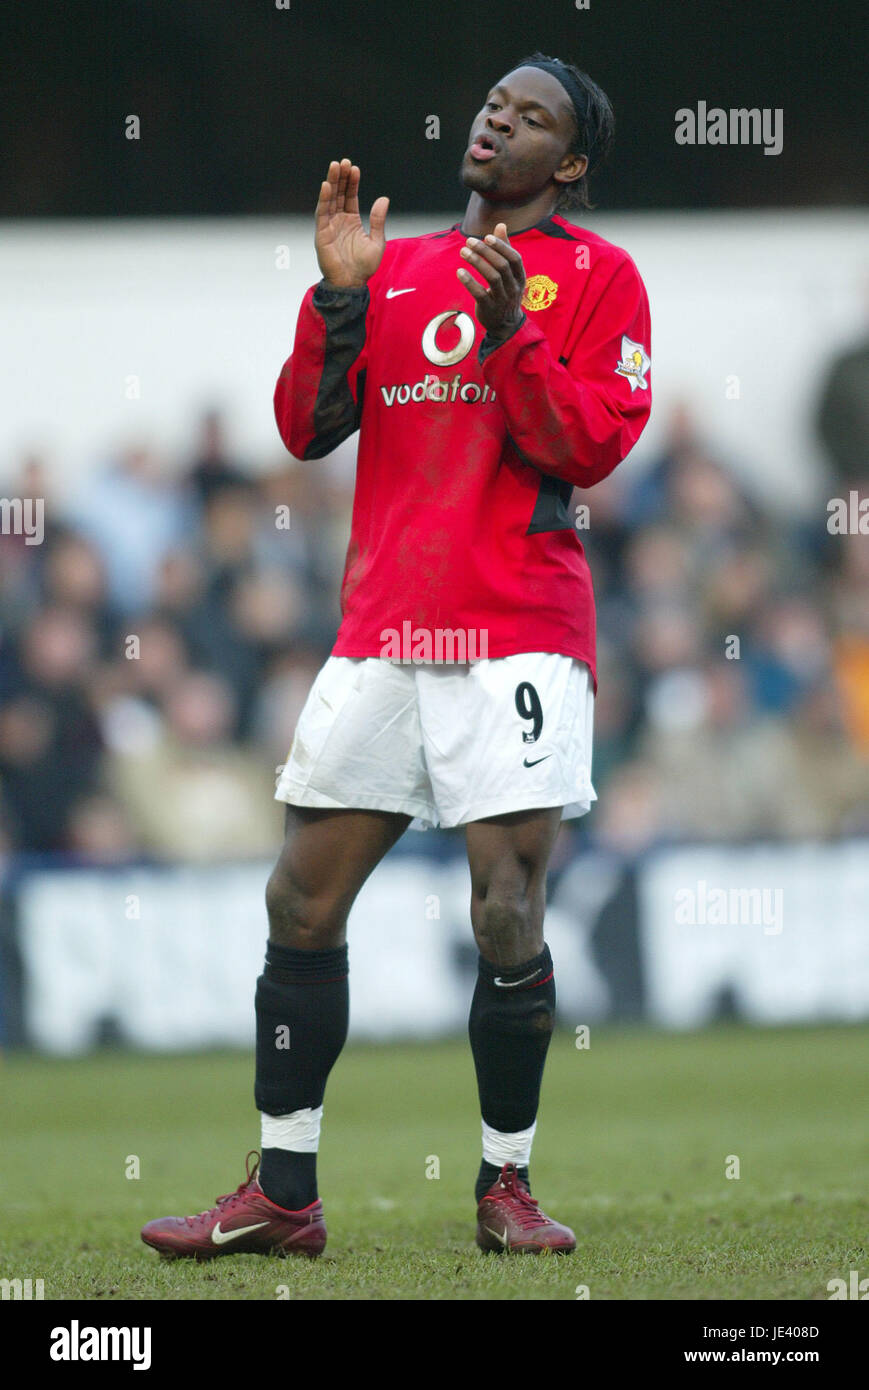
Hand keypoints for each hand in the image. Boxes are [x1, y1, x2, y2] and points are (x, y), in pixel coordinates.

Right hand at [315, 159, 388, 289]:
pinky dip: (323, 199)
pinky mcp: (322, 233)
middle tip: (343, 162)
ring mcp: (329, 226)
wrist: (351, 283)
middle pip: (338, 194)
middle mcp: (339, 221)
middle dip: (341, 177)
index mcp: (352, 221)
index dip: (352, 182)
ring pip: (329, 199)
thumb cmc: (363, 267)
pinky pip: (322, 213)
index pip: (350, 196)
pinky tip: (326, 185)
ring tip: (335, 166)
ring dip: (331, 182)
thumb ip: (378, 220)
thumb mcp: (377, 241)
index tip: (355, 168)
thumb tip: (383, 199)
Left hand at [456, 223, 525, 336]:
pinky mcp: (490, 309)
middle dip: (485, 252)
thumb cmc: (506, 292)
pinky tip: (459, 271)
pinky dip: (469, 282)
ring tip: (463, 251)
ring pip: (492, 278)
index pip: (514, 258)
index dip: (501, 246)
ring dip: (476, 263)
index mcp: (520, 277)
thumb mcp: (510, 273)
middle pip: (501, 266)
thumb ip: (505, 249)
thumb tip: (501, 225)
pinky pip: (480, 294)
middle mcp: (514, 288)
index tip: (486, 237)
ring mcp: (503, 300)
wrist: (506, 325)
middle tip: (469, 241)